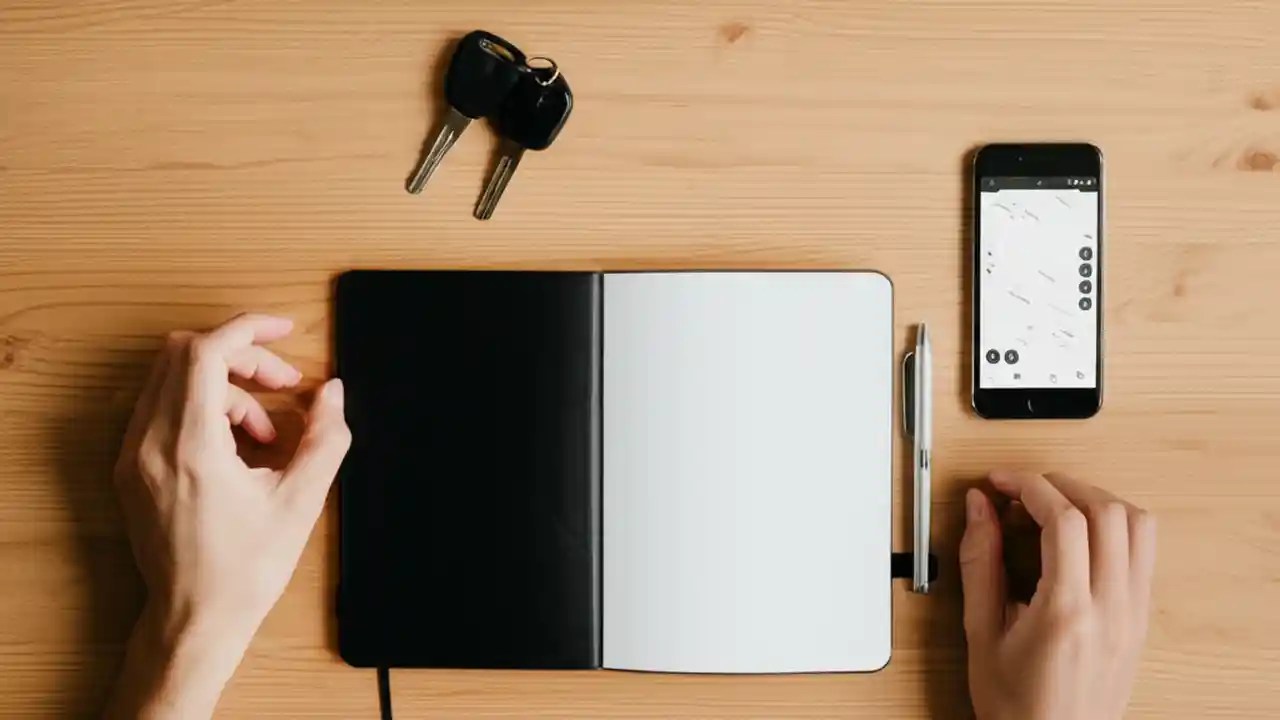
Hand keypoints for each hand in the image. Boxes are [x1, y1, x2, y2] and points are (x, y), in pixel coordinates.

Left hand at [106, 314, 350, 718]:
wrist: (195, 618)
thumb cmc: (245, 569)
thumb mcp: (301, 502)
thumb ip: (325, 438)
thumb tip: (333, 392)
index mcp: (190, 449)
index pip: (205, 354)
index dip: (248, 330)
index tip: (284, 331)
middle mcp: (149, 445)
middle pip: (184, 354)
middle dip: (241, 355)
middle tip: (284, 383)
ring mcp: (132, 455)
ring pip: (171, 377)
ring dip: (224, 383)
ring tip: (264, 429)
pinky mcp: (130, 467)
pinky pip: (161, 406)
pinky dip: (202, 405)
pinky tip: (236, 442)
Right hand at [960, 471, 1156, 719]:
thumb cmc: (1016, 704)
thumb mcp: (981, 632)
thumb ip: (979, 562)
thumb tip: (979, 509)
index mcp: (1067, 613)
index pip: (1065, 520)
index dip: (1030, 486)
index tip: (1002, 482)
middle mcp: (1111, 609)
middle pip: (1107, 511)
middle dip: (1061, 485)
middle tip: (1025, 490)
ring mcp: (1134, 614)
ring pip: (1138, 525)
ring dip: (1096, 500)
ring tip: (1057, 506)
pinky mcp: (1142, 619)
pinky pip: (1145, 552)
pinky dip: (1116, 527)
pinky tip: (1081, 536)